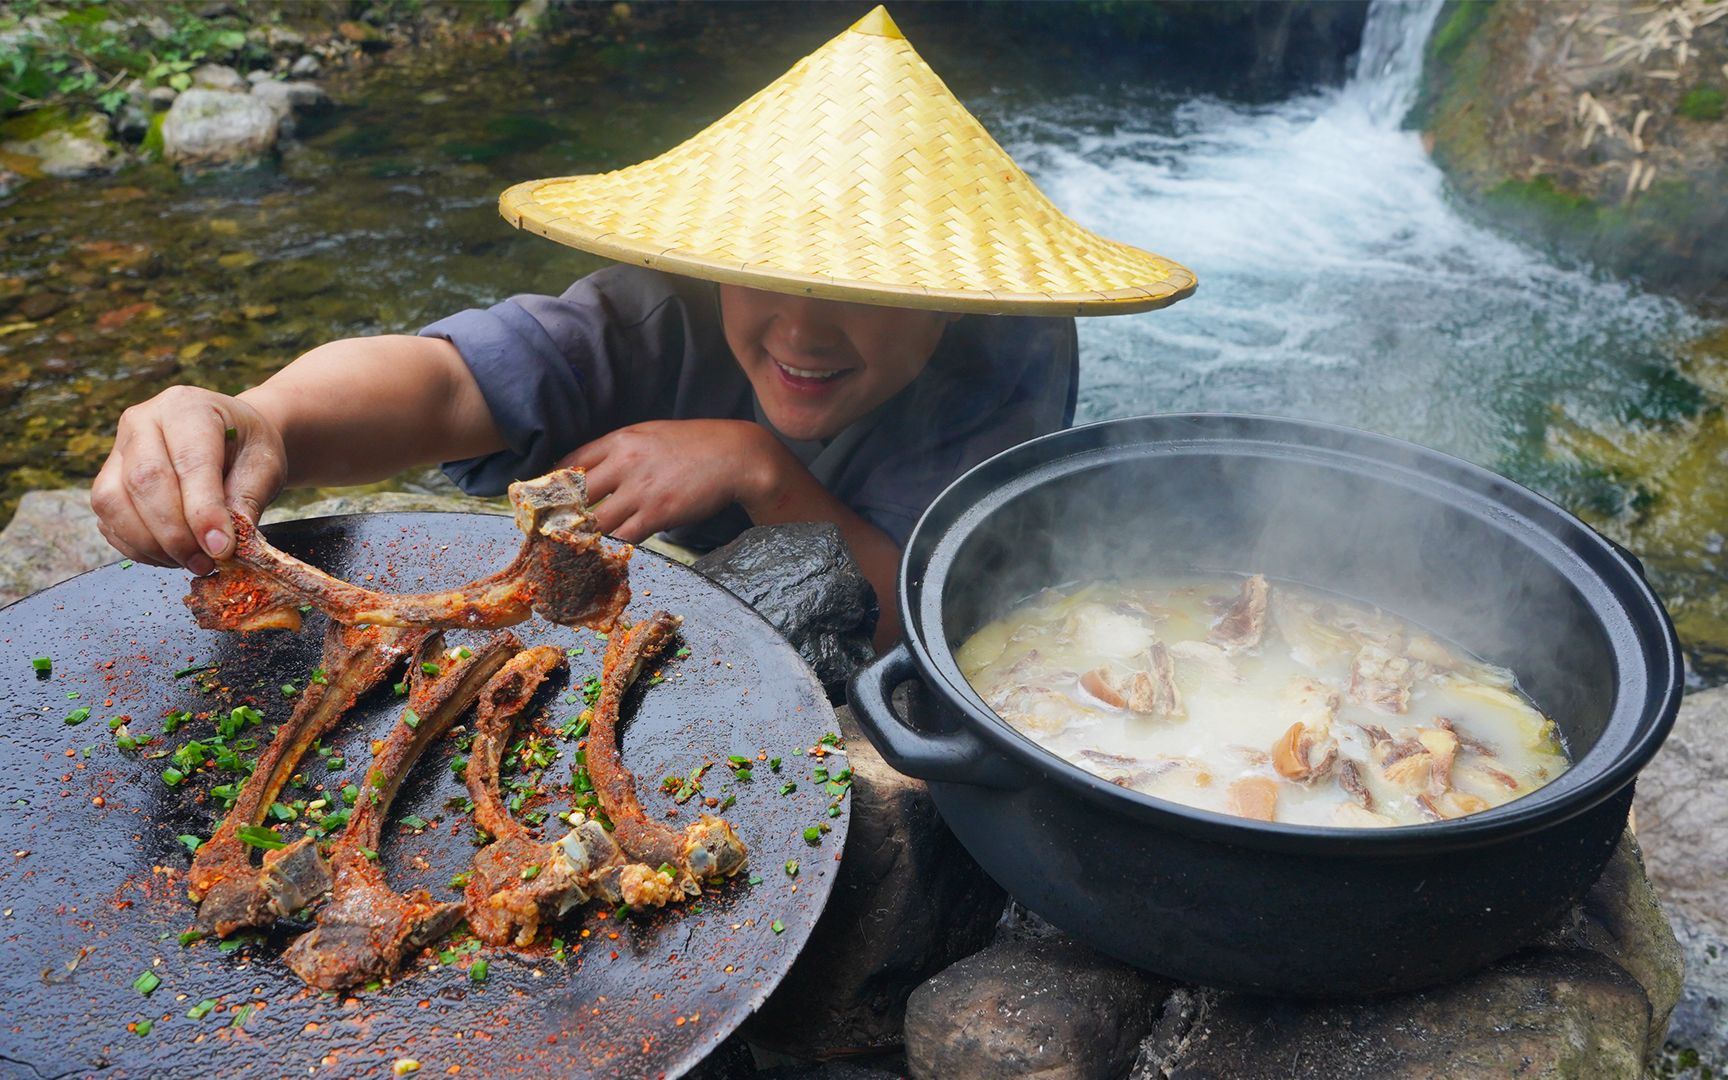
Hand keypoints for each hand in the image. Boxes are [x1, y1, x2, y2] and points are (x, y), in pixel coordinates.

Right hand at [90, 386, 286, 573]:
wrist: (231, 438)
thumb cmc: (247, 449)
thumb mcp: (264, 466)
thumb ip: (246, 501)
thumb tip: (224, 546)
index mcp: (186, 407)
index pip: (189, 462)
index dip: (202, 511)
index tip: (221, 548)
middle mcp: (142, 421)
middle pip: (143, 482)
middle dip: (175, 534)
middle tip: (206, 563)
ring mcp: (117, 450)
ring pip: (113, 502)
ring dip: (151, 544)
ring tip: (191, 561)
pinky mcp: (106, 480)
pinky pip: (108, 520)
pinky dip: (137, 547)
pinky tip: (170, 555)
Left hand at [560, 420, 789, 541]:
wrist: (737, 456)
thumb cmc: (697, 446)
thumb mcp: (653, 435)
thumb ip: (624, 451)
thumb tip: (599, 473)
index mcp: (621, 439)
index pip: (571, 462)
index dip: (554, 485)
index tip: (549, 501)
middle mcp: (625, 462)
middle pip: (575, 493)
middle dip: (561, 514)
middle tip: (553, 530)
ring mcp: (640, 489)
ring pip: (595, 520)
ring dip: (585, 536)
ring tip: (576, 548)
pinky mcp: (657, 513)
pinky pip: (623, 537)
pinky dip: (613, 546)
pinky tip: (608, 552)